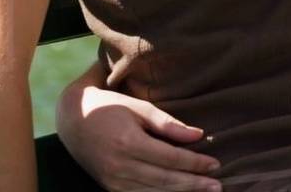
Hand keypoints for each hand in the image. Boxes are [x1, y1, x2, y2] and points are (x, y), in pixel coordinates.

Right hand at [57, 81, 220, 191]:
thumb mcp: (138, 108)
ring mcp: (113, 181)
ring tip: (204, 191)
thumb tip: (198, 135)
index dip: (195, 163)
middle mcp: (120, 166)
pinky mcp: (109, 188)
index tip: (216, 164)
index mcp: (128, 143)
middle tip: (217, 186)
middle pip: (164, 180)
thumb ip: (167, 123)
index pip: (170, 158)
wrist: (72, 120)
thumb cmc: (109, 107)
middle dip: (193, 184)